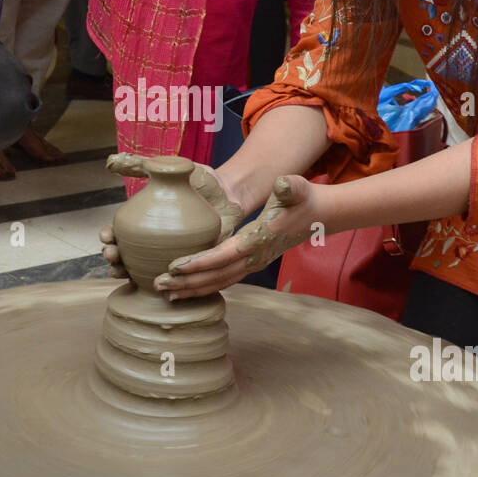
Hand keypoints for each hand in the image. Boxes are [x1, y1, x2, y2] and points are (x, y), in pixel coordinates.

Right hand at [99, 153, 245, 277]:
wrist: (231, 192)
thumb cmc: (198, 181)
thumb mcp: (167, 171)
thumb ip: (139, 165)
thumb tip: (110, 163)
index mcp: (144, 223)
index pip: (118, 233)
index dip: (108, 237)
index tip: (106, 235)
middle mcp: (153, 244)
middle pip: (124, 257)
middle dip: (113, 259)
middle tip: (113, 255)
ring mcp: (170, 256)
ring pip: (143, 273)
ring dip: (129, 274)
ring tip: (124, 272)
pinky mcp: (191, 266)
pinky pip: (174, 280)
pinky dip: (164, 284)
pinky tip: (155, 284)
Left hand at [152, 175, 324, 298]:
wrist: (320, 215)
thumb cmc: (302, 199)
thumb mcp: (297, 188)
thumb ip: (290, 186)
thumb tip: (283, 183)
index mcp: (258, 239)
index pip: (224, 256)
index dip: (199, 263)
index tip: (173, 267)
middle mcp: (254, 258)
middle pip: (216, 277)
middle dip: (187, 282)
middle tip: (158, 284)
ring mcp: (253, 264)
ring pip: (219, 283)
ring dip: (192, 289)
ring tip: (166, 294)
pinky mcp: (251, 264)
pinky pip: (225, 280)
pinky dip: (205, 287)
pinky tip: (187, 290)